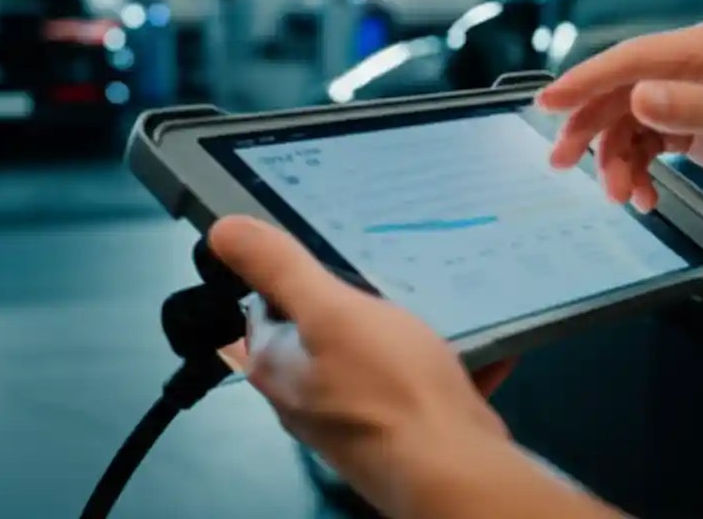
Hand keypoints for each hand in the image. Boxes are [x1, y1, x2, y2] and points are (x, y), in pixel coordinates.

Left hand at [208, 216, 511, 511]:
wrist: (455, 471)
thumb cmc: (390, 389)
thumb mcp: (332, 312)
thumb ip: (280, 270)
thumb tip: (222, 232)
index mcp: (277, 368)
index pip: (263, 307)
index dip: (290, 273)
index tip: (324, 244)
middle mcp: (308, 400)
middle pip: (322, 334)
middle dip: (355, 302)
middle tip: (388, 268)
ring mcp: (357, 421)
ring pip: (374, 359)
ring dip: (403, 331)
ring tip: (435, 298)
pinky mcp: (404, 434)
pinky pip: (422, 385)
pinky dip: (447, 361)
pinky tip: (480, 340)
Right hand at [536, 21, 702, 210]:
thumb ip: (694, 110)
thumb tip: (639, 98)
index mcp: (702, 50)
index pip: (628, 60)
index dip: (584, 81)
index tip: (549, 104)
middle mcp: (686, 65)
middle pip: (616, 92)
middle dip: (588, 130)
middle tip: (563, 164)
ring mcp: (684, 93)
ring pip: (624, 123)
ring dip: (615, 161)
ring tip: (623, 198)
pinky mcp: (686, 121)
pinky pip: (643, 143)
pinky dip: (636, 170)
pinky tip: (643, 196)